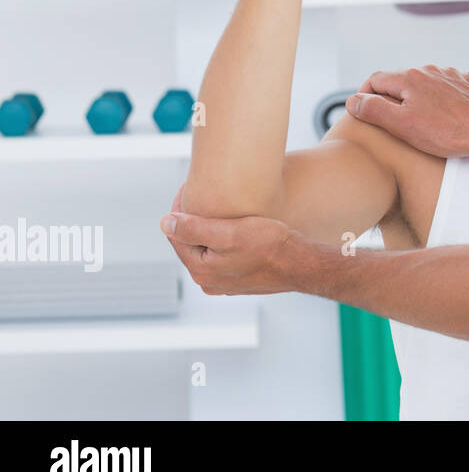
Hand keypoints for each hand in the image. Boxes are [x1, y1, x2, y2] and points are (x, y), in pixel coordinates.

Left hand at [160, 205, 300, 295]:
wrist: (301, 265)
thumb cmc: (269, 246)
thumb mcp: (229, 232)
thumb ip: (193, 229)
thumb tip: (165, 222)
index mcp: (200, 269)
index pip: (177, 235)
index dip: (179, 209)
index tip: (187, 188)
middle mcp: (209, 280)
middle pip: (190, 244)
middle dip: (193, 221)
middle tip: (202, 196)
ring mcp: (225, 283)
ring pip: (207, 251)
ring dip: (208, 232)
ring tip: (218, 211)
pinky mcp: (240, 281)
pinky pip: (223, 258)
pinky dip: (223, 243)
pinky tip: (235, 231)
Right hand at [347, 64, 468, 158]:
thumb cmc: (445, 132)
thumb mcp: (402, 125)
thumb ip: (374, 110)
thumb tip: (354, 101)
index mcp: (410, 77)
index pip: (375, 80)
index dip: (364, 96)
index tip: (365, 113)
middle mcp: (429, 70)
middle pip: (399, 81)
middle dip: (391, 98)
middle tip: (391, 122)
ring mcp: (449, 75)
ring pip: (422, 84)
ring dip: (415, 99)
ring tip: (419, 122)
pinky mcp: (466, 83)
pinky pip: (443, 88)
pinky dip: (437, 100)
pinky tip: (442, 117)